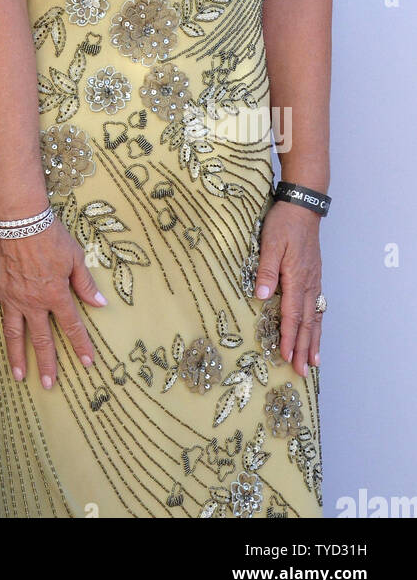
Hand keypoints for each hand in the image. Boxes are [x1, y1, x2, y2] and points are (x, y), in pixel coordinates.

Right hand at [0, 216, 106, 387]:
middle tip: (48, 384)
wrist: (19, 217)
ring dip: (16, 356)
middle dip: (47, 363)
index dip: (80, 346)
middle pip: (41, 338)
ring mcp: (10, 297)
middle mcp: (32, 302)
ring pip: (13, 333)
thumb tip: (100, 302)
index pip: (72, 326)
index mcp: (55, 295)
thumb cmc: (50, 234)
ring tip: (18, 375)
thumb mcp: (75, 257)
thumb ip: (85, 283)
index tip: (87, 363)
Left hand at [254, 201, 322, 376]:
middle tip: (301, 371)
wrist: (302, 208)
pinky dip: (317, 324)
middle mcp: (308, 284)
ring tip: (313, 361)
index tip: (286, 357)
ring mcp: (314, 281)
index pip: (292, 314)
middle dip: (303, 348)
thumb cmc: (283, 224)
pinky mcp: (314, 277)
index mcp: (296, 278)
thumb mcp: (270, 243)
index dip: (289, 337)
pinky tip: (316, 332)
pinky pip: (318, 306)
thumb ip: (266, 270)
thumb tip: (261, 296)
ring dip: (313, 340)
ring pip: (315, 317)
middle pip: (307, 322)